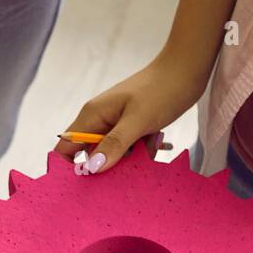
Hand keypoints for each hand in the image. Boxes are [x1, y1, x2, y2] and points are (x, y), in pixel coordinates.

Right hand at [54, 59, 205, 174]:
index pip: (66, 147)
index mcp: (92, 115)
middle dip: (104, 168)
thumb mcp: (138, 120)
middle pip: (88, 154)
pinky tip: (158, 145)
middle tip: (124, 173)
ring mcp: (115, 123)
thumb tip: (92, 169)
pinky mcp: (130, 126)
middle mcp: (99, 120)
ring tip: (149, 150)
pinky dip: (140, 152)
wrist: (187, 68)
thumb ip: (114, 144)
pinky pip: (127, 148)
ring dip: (127, 160)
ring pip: (111, 154)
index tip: (86, 184)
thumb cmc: (163, 89)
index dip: (69, 167)